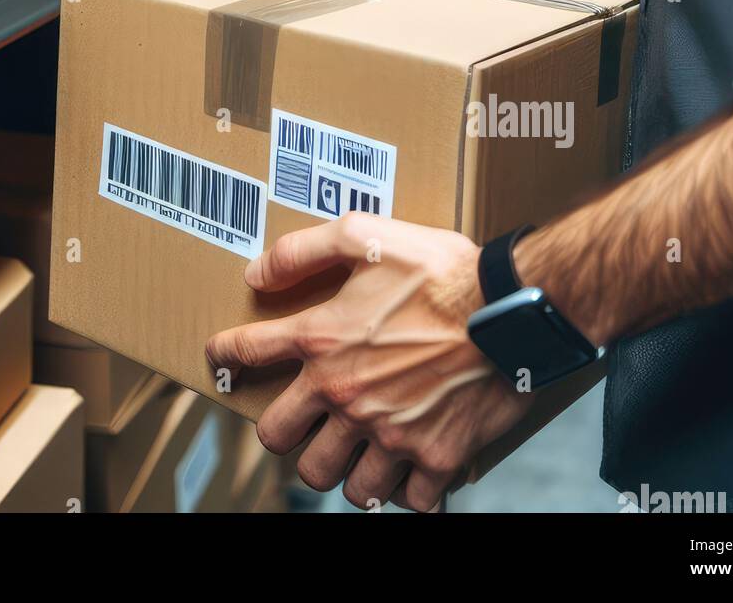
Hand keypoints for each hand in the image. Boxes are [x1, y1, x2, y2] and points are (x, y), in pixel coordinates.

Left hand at [205, 214, 532, 512]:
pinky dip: (403, 488)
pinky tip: (407, 465)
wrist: (511, 307)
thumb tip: (257, 273)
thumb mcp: (364, 233)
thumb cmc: (440, 268)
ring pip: (334, 480)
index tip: (221, 358)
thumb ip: (303, 250)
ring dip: (338, 465)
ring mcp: (388, 434)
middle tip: (299, 416)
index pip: (249, 352)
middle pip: (280, 439)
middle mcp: (345, 395)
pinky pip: (403, 499)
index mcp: (323, 341)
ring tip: (351, 445)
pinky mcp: (434, 457)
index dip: (225, 353)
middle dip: (281, 430)